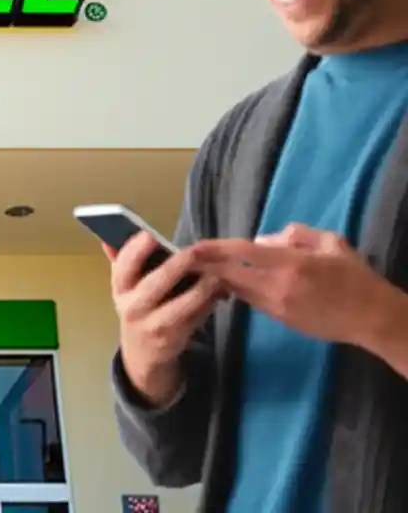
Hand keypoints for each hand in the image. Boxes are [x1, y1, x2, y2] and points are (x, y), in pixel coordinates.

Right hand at [108, 233, 224, 406]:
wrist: (141, 354)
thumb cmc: (138, 308)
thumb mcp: (126, 289)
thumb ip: (123, 263)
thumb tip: (107, 238)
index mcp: (120, 290)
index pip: (122, 268)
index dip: (134, 251)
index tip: (149, 235)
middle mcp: (132, 308)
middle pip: (153, 285)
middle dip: (173, 268)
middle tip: (192, 252)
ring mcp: (153, 325)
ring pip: (181, 305)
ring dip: (200, 289)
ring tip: (216, 274)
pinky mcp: (174, 338)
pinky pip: (195, 318)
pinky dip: (209, 304)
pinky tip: (219, 292)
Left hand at [190, 224, 400, 347]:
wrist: (372, 318)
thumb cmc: (355, 277)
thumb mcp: (331, 243)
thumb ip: (295, 235)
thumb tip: (262, 240)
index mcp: (291, 264)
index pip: (242, 254)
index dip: (214, 249)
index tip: (192, 246)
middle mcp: (278, 287)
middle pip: (230, 275)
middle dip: (205, 267)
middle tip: (184, 260)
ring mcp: (277, 306)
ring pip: (237, 290)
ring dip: (219, 280)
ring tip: (200, 270)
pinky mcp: (279, 320)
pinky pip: (251, 301)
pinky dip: (238, 291)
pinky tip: (228, 284)